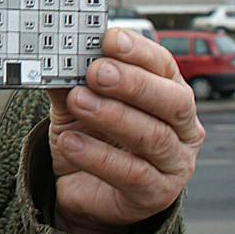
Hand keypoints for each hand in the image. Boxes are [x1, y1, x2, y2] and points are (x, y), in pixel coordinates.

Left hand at [47, 28, 204, 233]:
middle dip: (134, 83)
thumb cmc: (90, 132)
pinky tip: (71, 142)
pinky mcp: (156, 194)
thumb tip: (52, 55)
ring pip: (153, 136)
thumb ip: (70, 78)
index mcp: (168, 92)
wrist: (81, 182)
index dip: (139, 51)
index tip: (110, 39)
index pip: (164, 66)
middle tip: (97, 72)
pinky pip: (133, 174)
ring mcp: (174, 163)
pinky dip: (98, 156)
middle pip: (173, 101)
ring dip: (112, 116)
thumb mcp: (76, 99)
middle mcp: (182, 127)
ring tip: (77, 101)